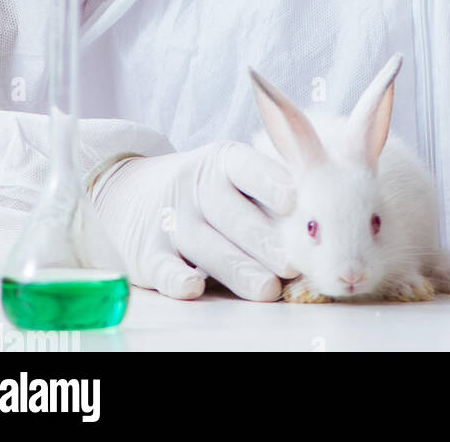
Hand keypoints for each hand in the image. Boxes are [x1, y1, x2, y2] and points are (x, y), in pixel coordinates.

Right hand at [88, 141, 299, 300]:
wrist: (132, 193)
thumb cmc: (207, 190)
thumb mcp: (231, 175)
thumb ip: (268, 193)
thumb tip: (317, 226)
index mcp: (223, 161)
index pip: (248, 166)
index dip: (270, 181)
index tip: (294, 198)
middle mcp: (195, 186)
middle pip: (232, 214)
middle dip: (264, 240)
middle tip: (293, 263)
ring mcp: (170, 219)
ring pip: (205, 244)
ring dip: (237, 268)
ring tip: (267, 288)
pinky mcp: (148, 252)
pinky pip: (164, 267)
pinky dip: (177, 278)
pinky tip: (194, 287)